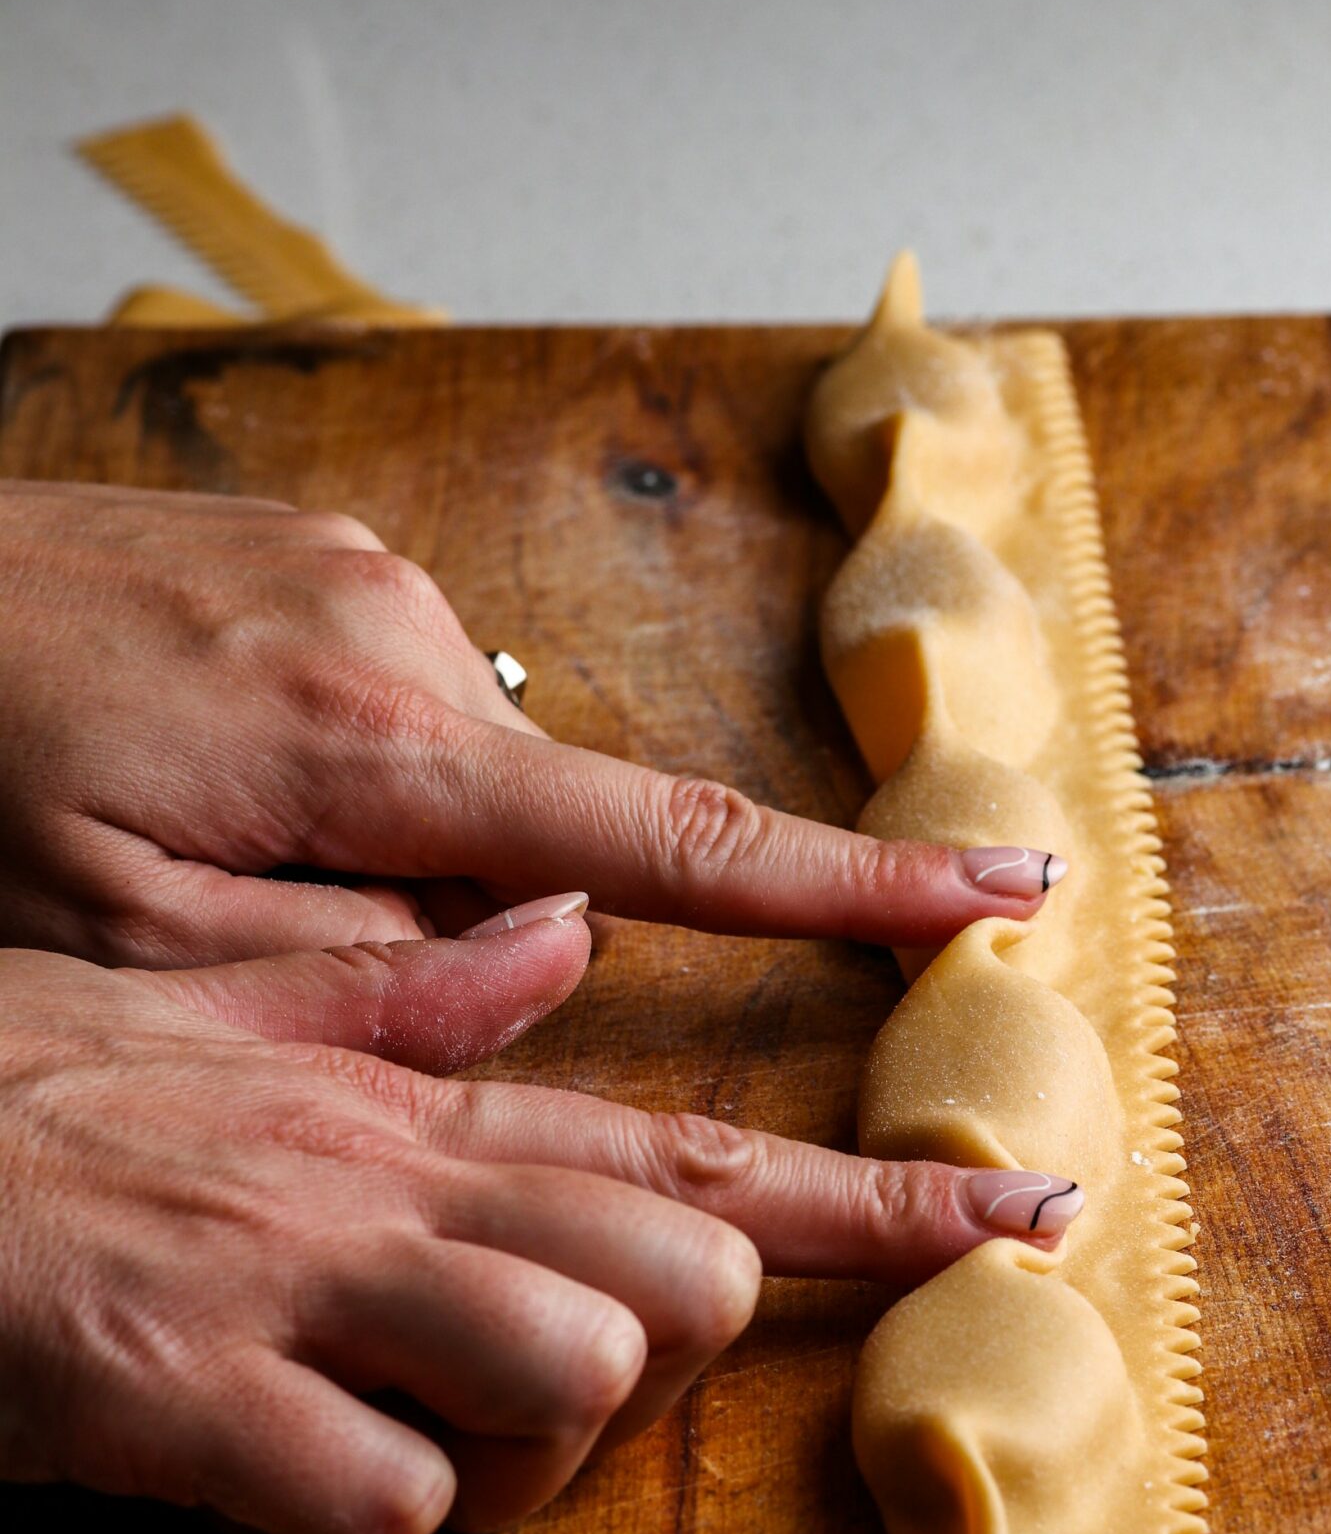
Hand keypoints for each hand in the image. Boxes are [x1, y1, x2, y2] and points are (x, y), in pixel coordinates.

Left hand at [0, 481, 1066, 964]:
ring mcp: (367, 584)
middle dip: (444, 922)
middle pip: (531, 846)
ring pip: (454, 788)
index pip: (674, 848)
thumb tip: (560, 955)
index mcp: (376, 753)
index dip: (852, 891)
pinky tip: (203, 764)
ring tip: (195, 830)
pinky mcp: (325, 558)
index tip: (996, 892)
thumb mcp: (131, 939)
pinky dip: (337, 778)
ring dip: (374, 853)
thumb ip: (372, 974)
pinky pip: (394, 711)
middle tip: (252, 912)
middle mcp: (405, 643)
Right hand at [0, 916, 1082, 1533]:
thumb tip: (561, 949)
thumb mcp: (228, 1017)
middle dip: (659, 1363)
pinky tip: (263, 1491)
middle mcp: (391, 1181)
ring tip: (385, 1432)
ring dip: (506, 1458)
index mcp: (415, 1105)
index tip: (1027, 1219)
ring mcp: (298, 1283)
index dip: (888, 1199)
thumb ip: (410, 994)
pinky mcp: (192, 1395)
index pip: (707, 1156)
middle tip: (532, 1377)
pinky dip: (343, 1530)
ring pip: (569, 1385)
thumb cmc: (31, 1103)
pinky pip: (375, 1506)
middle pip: (685, 1280)